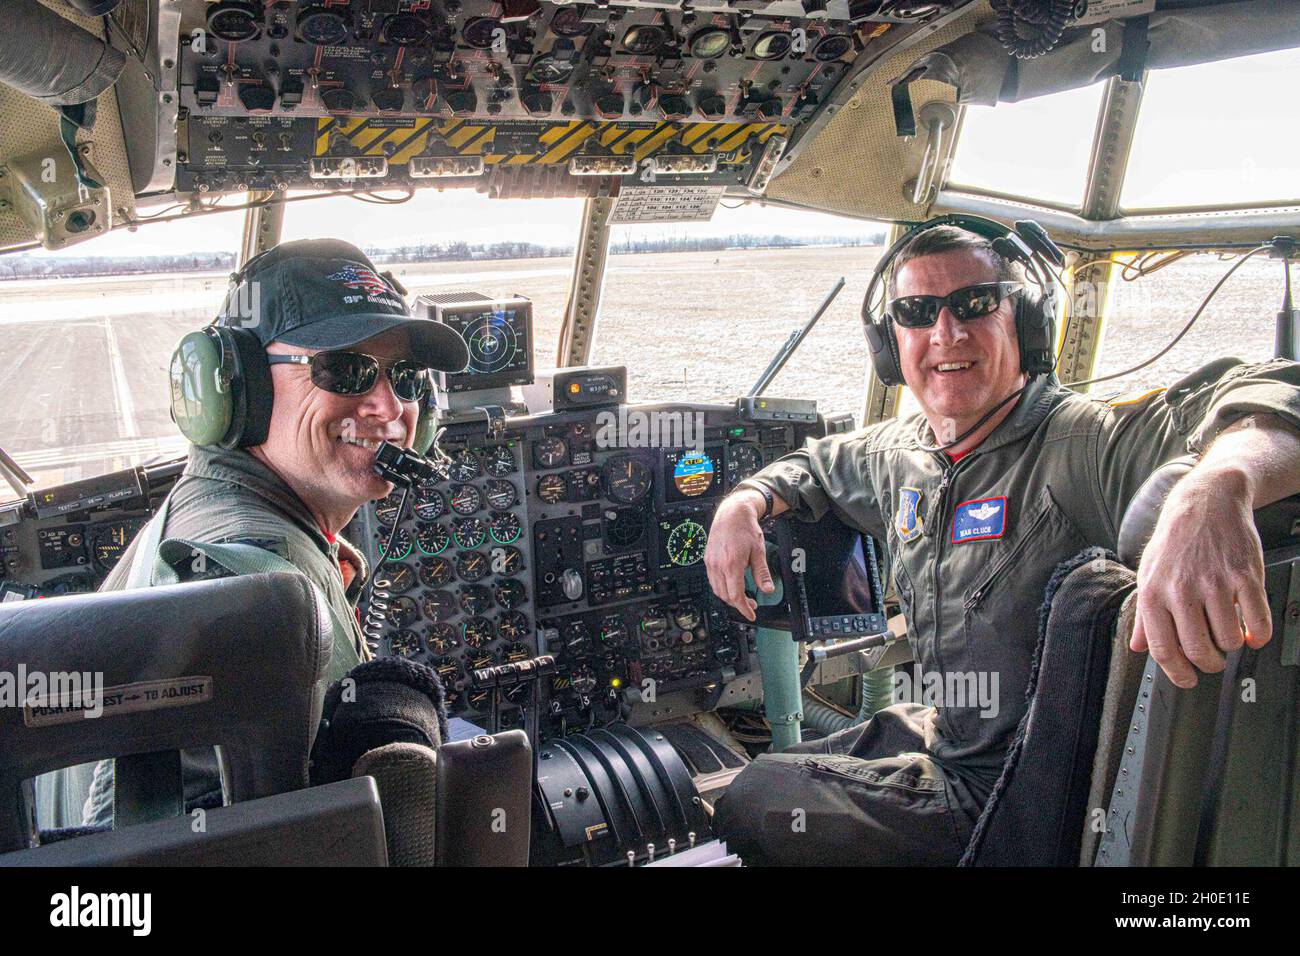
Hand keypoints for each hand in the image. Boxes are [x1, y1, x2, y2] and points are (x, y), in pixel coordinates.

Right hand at [704, 490, 774, 621]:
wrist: (732, 513)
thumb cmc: (745, 528)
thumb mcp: (759, 551)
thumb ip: (762, 573)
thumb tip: (768, 589)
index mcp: (731, 564)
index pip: (735, 595)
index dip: (744, 608)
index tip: (751, 614)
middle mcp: (718, 564)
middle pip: (725, 595)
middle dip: (738, 604)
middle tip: (751, 604)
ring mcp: (710, 562)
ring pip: (717, 589)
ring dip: (729, 596)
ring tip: (742, 596)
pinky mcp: (707, 559)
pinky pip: (712, 580)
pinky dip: (721, 587)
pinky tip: (731, 584)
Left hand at [1131, 469, 1271, 687]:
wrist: (1206, 503)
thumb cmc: (1175, 540)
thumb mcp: (1148, 573)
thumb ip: (1144, 614)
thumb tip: (1138, 646)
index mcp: (1154, 593)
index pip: (1163, 648)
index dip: (1176, 673)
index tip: (1186, 680)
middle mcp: (1182, 590)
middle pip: (1198, 650)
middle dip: (1207, 664)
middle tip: (1211, 660)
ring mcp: (1216, 583)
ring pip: (1228, 640)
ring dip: (1231, 646)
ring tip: (1227, 635)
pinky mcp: (1245, 576)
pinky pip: (1257, 622)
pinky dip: (1258, 635)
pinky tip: (1251, 632)